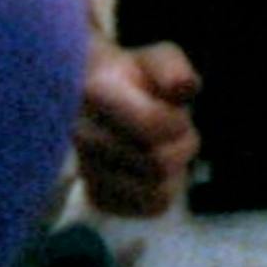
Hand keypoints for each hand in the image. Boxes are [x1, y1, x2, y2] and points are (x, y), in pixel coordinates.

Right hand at [75, 36, 201, 214]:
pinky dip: (164, 192)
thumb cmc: (135, 76)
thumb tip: (183, 88)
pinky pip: (149, 208)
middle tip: (179, 128)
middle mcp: (83, 135)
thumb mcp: (157, 58)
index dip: (178, 122)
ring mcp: (86, 169)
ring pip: (157, 192)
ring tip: (166, 148)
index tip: (177, 110)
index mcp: (96, 94)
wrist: (97, 96)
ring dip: (176, 171)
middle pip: (158, 164)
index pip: (150, 126)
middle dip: (183, 146)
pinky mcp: (97, 195)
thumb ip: (172, 68)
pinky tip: (155, 170)